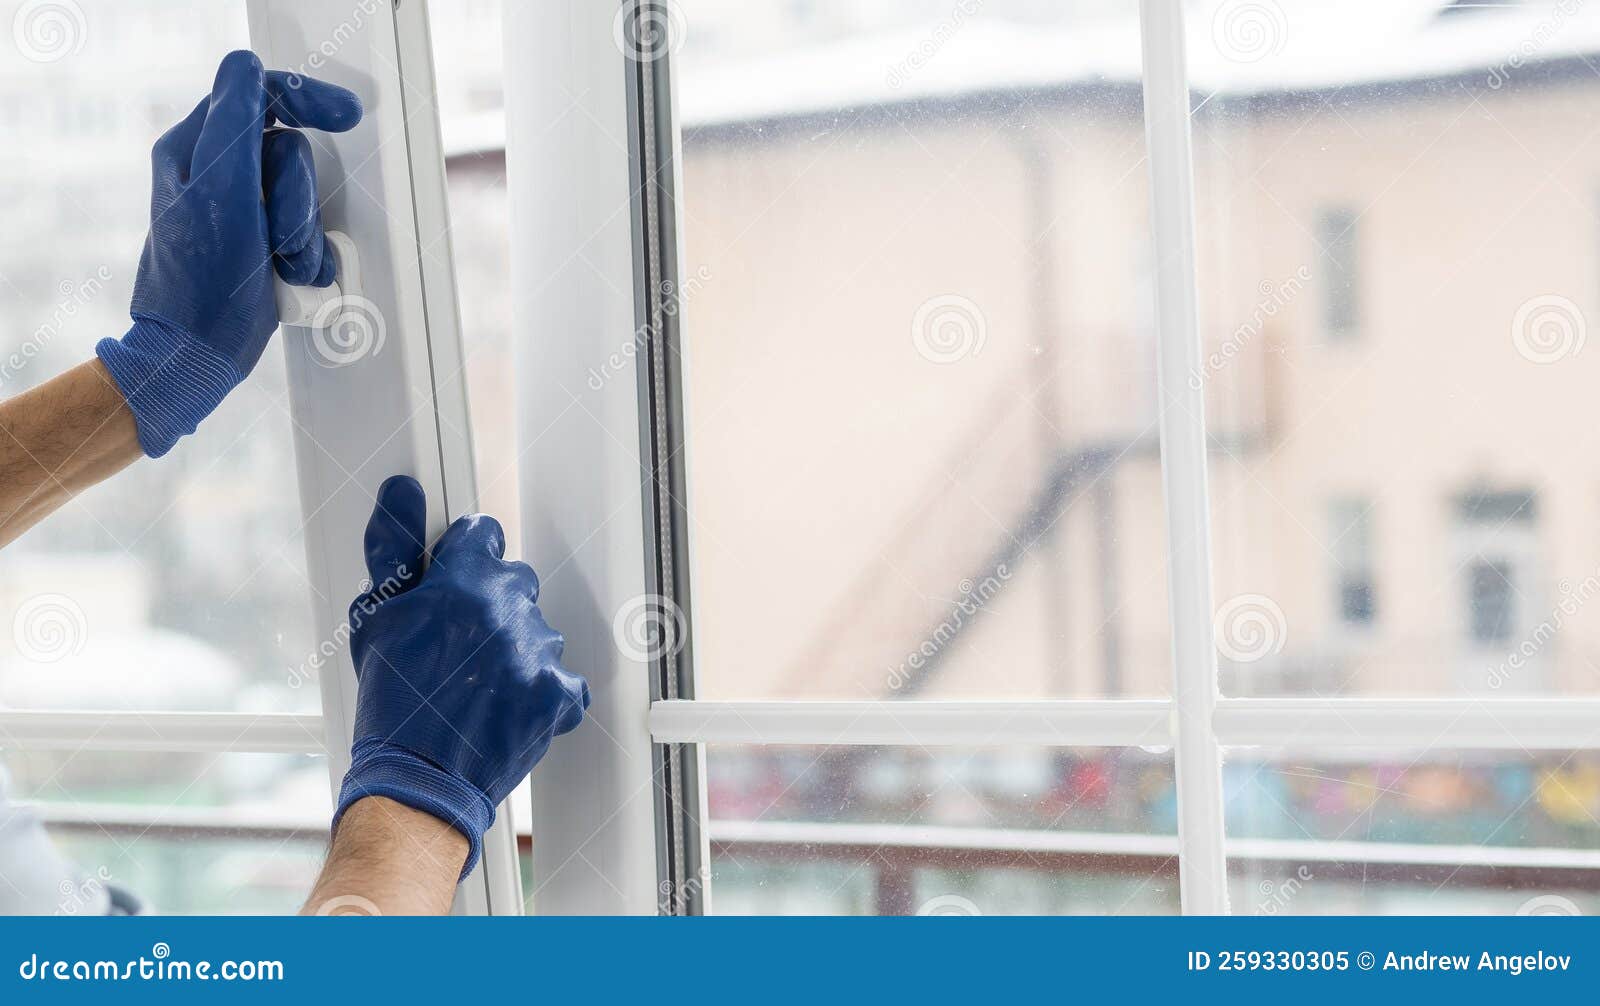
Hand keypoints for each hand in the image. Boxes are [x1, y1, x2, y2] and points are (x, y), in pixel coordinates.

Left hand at [95, 50, 361, 456]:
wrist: (195, 357)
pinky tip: (290, 277)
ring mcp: (242, 214)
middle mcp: (216, 178)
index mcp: (196, 151)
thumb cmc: (203, 286)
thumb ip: (237, 125)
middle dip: (300, 200)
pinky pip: (306, 235)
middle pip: (290, 155)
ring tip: (285, 263)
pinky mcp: (261, 246)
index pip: (256, 96)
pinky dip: (309, 259)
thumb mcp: (224, 192)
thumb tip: (246, 69)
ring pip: (304, 199)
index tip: (343, 115)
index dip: (303, 99)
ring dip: (306, 236)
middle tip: (283, 235)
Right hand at [334, 475, 590, 877]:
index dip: (467, 556)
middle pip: (513, 581)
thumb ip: (395, 550)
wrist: (419, 783)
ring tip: (477, 683)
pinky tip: (506, 705)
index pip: (483, 534)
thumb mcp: (377, 621)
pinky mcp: (559, 692)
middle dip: (489, 604)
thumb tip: (401, 493)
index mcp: (462, 583)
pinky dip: (540, 690)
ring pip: (536, 630)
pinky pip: (561, 676)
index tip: (458, 575)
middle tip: (458, 643)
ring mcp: (538, 653)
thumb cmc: (393, 706)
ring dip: (514, 648)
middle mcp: (507, 610)